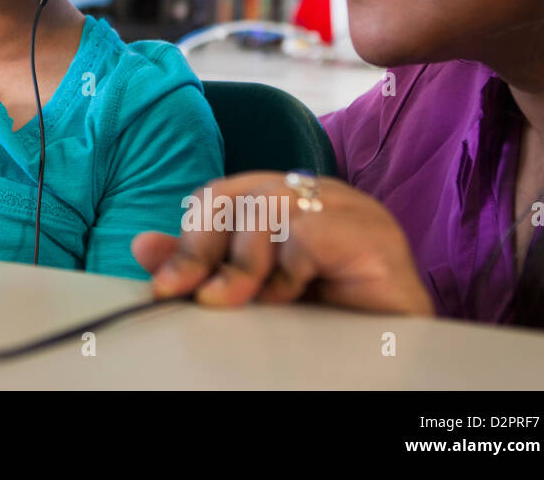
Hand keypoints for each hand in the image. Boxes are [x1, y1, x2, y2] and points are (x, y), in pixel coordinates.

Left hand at [130, 172, 434, 315]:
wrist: (398, 350)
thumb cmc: (329, 318)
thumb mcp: (253, 289)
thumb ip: (203, 264)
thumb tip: (144, 245)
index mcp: (288, 197)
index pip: (221, 195)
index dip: (189, 238)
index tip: (166, 285)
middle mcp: (316, 192)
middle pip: (238, 195)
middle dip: (208, 249)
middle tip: (204, 296)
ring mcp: (349, 207)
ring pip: (266, 207)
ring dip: (248, 264)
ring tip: (260, 301)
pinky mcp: (372, 233)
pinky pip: (308, 233)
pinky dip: (290, 270)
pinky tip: (298, 296)